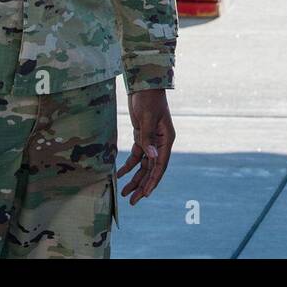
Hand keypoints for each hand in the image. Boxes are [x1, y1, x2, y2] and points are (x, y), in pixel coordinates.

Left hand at [118, 89, 175, 204]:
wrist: (143, 84)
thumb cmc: (148, 99)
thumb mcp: (147, 119)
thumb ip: (148, 139)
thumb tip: (152, 158)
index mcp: (166, 139)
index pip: (160, 165)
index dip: (153, 181)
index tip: (145, 195)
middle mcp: (161, 143)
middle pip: (152, 169)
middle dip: (142, 185)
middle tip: (132, 201)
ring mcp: (152, 141)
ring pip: (144, 165)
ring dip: (135, 178)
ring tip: (124, 192)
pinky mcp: (142, 137)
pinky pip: (137, 156)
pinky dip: (129, 165)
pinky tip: (120, 174)